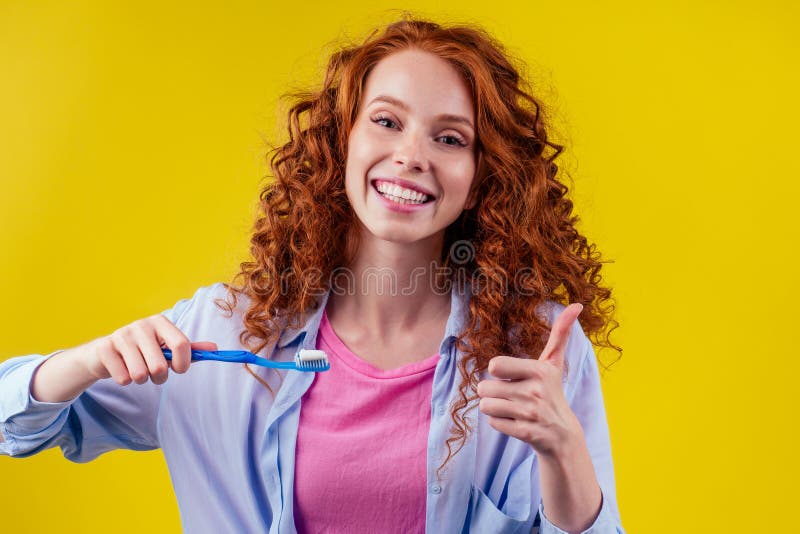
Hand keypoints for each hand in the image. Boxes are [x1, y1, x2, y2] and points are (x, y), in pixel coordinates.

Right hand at [81, 315, 217, 385]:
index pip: (181, 345)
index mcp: (160, 322)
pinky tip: (122, 369)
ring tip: (137, 370)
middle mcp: (141, 325)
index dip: (183, 363)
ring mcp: (121, 335)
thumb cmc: (143, 351)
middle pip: (160, 365)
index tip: (179, 370)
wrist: (106, 353)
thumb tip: (215, 349)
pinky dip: (125, 381)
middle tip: (153, 373)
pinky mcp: (105, 348)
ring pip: (140, 374)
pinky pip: (123, 378)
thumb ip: (190, 349)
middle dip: (159, 377)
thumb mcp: (166, 347)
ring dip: (141, 380)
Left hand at [477, 303, 583, 456]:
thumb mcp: (554, 363)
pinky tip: (516, 422)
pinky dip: (500, 423)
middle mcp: (535, 392)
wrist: (562, 434)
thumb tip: (576, 305)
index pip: (494, 365)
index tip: (512, 376)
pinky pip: (492, 423)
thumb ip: (560, 333)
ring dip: (494, 408)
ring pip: (485, 405)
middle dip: (492, 392)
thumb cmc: (552, 392)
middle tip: (511, 395)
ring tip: (512, 408)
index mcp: (539, 371)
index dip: (497, 371)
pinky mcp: (525, 433)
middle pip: (484, 387)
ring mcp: (531, 414)